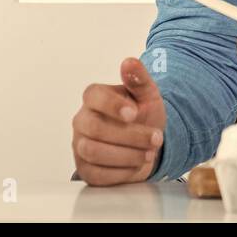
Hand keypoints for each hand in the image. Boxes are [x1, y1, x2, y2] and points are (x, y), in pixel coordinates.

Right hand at [72, 57, 166, 185]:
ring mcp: (80, 145)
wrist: (146, 143)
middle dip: (129, 135)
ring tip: (149, 153)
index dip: (113, 105)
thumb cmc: (143, 116)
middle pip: (94, 128)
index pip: (93, 96)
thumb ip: (139, 79)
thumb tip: (129, 62)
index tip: (135, 113)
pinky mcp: (85, 169)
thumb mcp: (148, 95)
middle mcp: (82, 120)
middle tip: (155, 138)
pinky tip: (137, 165)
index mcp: (94, 98)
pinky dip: (122, 171)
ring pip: (94, 151)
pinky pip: (97, 174)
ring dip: (127, 154)